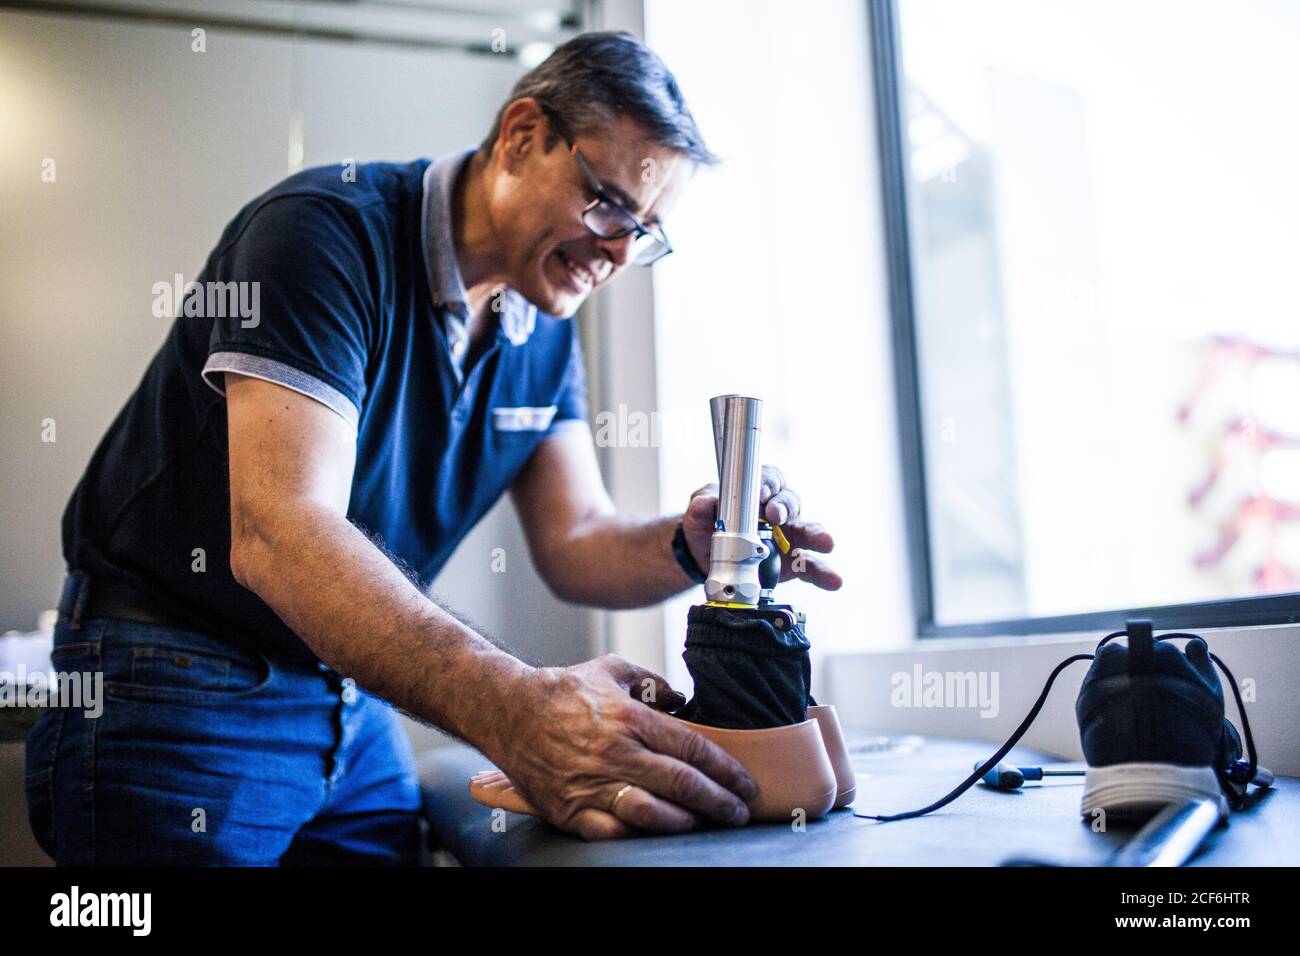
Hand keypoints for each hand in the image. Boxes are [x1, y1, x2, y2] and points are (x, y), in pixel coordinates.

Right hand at [492, 655, 757, 839]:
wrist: (508, 711)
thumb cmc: (563, 691)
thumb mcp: (612, 670)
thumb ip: (653, 682)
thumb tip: (684, 698)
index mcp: (629, 718)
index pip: (691, 748)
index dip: (725, 769)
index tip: (745, 783)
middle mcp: (614, 752)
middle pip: (682, 783)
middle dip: (719, 801)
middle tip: (740, 811)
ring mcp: (591, 784)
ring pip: (652, 813)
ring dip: (687, 822)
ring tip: (706, 824)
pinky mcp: (569, 809)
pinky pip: (611, 832)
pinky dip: (639, 836)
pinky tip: (659, 834)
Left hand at [682, 464, 841, 590]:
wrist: (706, 558)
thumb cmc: (708, 525)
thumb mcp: (698, 513)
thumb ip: (701, 505)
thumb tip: (706, 503)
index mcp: (758, 493)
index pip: (769, 481)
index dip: (768, 484)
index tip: (762, 494)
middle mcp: (778, 512)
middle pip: (790, 502)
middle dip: (786, 507)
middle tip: (777, 516)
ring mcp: (787, 537)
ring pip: (806, 532)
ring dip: (817, 537)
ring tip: (826, 544)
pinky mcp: (792, 563)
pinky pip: (810, 566)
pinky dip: (822, 573)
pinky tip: (833, 580)